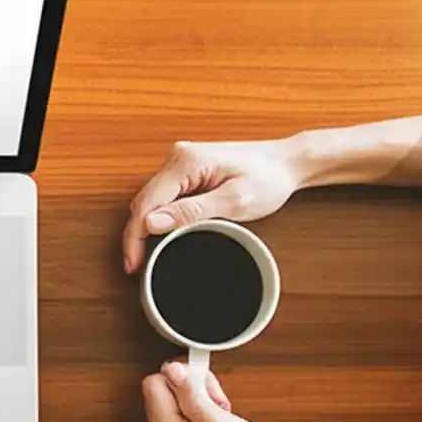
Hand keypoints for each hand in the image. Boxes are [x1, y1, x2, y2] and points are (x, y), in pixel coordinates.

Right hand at [122, 139, 303, 272]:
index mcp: (186, 161)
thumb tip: (151, 222)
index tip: (133, 263)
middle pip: (143, 201)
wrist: (288, 162)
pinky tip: (162, 233)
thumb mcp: (234, 201)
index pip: (145, 203)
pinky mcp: (186, 169)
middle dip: (136, 234)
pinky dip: (159, 216)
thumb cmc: (269, 178)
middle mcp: (177, 157)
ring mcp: (180, 161)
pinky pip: (163, 195)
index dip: (134, 236)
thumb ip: (191, 212)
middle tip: (138, 264)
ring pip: (151, 199)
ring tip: (147, 254)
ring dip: (146, 226)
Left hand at [141, 361, 292, 421]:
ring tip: (219, 419)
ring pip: (165, 403)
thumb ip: (195, 399)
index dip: (184, 378)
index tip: (208, 389)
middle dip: (190, 390)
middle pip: (158, 392)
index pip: (154, 384)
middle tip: (219, 406)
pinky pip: (171, 418)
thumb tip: (171, 371)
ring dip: (193, 403)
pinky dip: (192, 415)